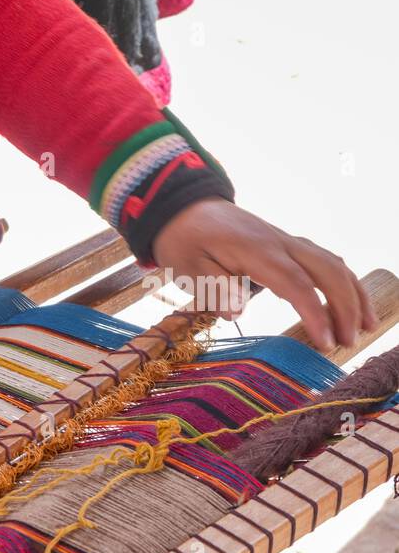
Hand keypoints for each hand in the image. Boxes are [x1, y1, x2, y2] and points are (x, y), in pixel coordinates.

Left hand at [152, 199, 375, 352]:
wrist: (186, 209)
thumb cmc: (185, 240)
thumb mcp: (187, 267)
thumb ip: (214, 288)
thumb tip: (237, 312)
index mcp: (258, 251)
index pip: (297, 285)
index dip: (316, 314)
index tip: (326, 343)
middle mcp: (281, 243)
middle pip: (327, 272)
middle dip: (346, 308)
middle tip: (350, 342)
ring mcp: (287, 242)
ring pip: (333, 264)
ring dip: (353, 294)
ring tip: (367, 327)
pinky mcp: (287, 245)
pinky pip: (324, 260)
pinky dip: (343, 281)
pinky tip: (352, 301)